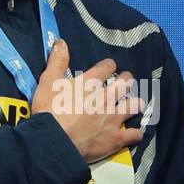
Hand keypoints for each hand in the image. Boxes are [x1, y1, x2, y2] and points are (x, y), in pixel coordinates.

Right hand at [31, 39, 144, 163]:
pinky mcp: (116, 138)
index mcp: (91, 83)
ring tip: (134, 104)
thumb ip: (57, 61)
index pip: (107, 66)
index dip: (108, 65)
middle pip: (125, 83)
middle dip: (126, 80)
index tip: (108, 67)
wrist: (53, 141)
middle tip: (124, 81)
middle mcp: (106, 97)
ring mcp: (113, 118)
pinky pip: (134, 134)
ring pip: (134, 105)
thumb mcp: (48, 81)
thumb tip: (61, 41)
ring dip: (135, 103)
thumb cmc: (49, 110)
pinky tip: (135, 133)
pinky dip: (136, 133)